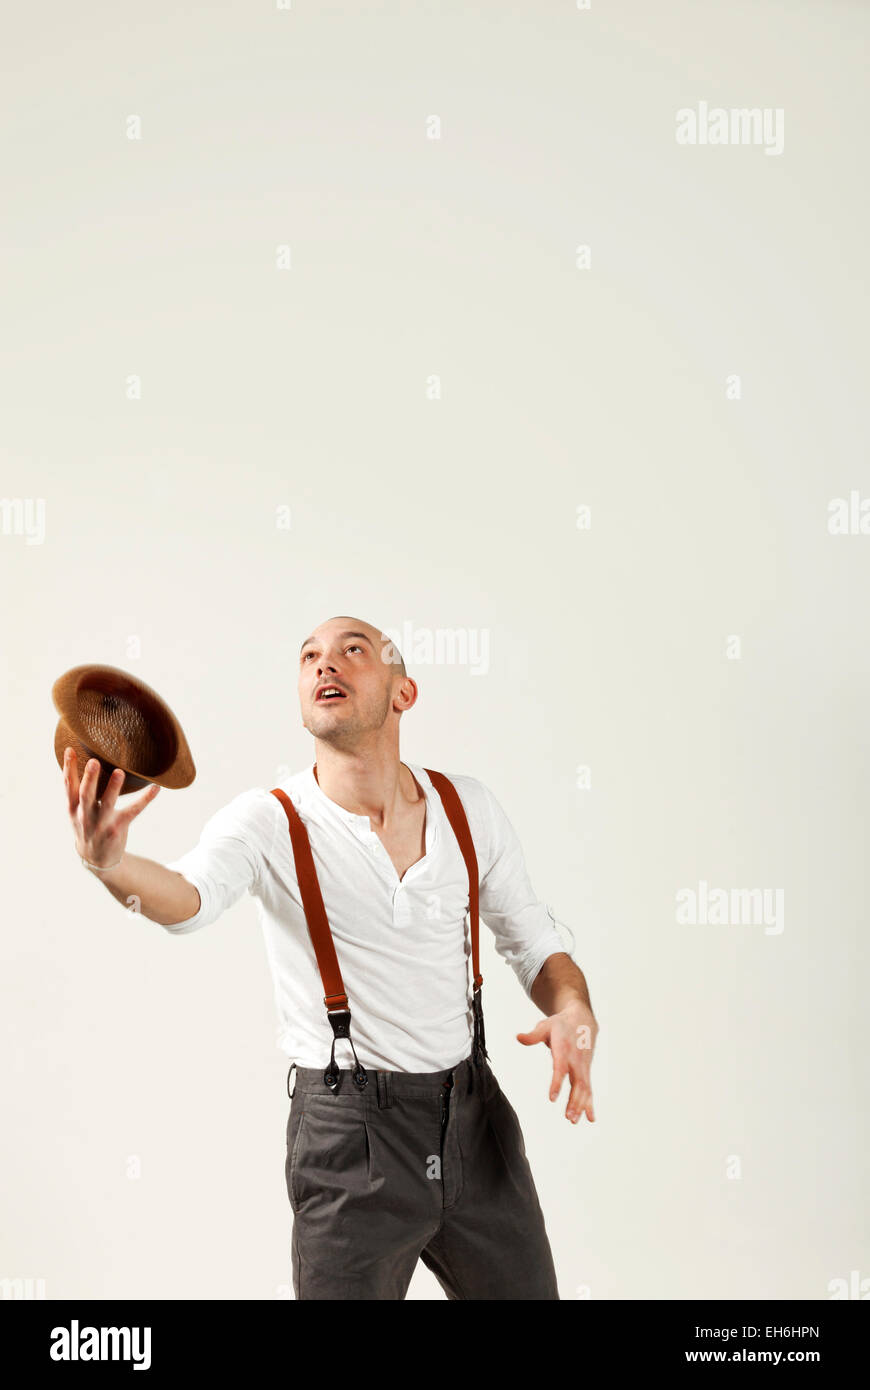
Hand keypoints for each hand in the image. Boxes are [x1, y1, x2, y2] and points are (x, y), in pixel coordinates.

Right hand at [63, 747, 159, 868]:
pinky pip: (133, 812)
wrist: (96, 858)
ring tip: (120, 772)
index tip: (69, 750)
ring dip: (114, 788)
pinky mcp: (118, 828)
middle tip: (94, 762)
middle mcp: (85, 815)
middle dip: (90, 778)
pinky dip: (145, 800)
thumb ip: (77, 791)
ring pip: (108, 803)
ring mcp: (102, 823)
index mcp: (73, 807)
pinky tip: (155, 789)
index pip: (68, 785)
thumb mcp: (75, 811)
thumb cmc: (86, 825)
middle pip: (86, 794)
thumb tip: (85, 759)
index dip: (68, 768)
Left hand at [516, 1001, 597, 1124]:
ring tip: (573, 1121)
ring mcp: (583, 1066)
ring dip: (580, 1105)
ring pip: (584, 1088)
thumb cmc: (560, 1025)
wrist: (582, 1020)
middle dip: (574, 1101)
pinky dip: (590, 1103)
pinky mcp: (586, 1071)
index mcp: (564, 1048)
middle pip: (577, 1083)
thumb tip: (517, 1037)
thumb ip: (532, 1035)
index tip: (552, 1098)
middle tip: (568, 1117)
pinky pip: (589, 1089)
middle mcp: (576, 1059)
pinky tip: (590, 1118)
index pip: (560, 1068)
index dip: (557, 1083)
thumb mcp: (545, 1026)